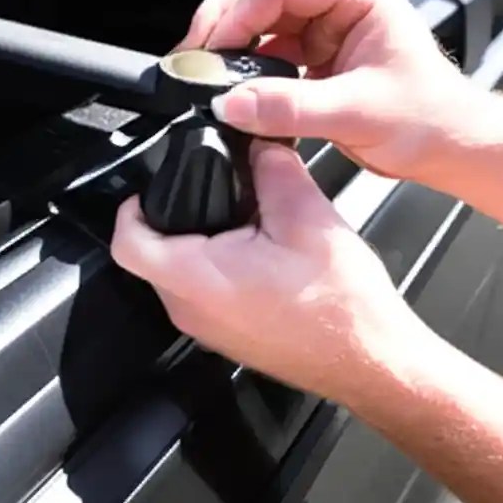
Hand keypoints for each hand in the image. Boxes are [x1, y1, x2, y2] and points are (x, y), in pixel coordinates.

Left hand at [111, 140, 422, 402]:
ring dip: (200, 245)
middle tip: (211, 194)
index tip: (151, 187)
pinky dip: (220, 270)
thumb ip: (272, 167)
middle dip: (173, 220)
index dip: (133, 206)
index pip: (128, 240)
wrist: (373, 360)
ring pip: (179, 277)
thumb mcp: (307, 216)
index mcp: (197, 277)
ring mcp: (210, 331)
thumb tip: (259, 142)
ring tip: (242, 223)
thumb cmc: (343, 309)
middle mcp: (192, 311)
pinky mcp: (231, 338)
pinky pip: (206, 296)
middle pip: (151, 257)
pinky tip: (261, 256)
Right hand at [178, 0, 480, 180]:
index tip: (212, 53)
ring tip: (207, 72)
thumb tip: (232, 104)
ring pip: (258, 14)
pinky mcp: (314, 51)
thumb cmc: (428, 118)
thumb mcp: (356, 114)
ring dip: (230, 41)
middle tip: (196, 57)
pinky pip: (265, 45)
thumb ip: (290, 108)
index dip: (236, 15)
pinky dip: (243, 63)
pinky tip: (232, 86)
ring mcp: (325, 23)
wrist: (449, 145)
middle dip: (223, 20)